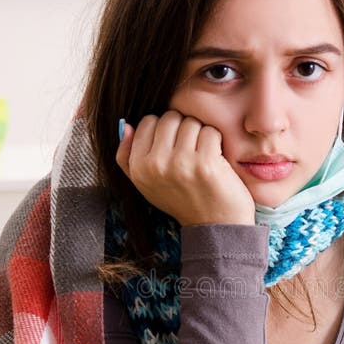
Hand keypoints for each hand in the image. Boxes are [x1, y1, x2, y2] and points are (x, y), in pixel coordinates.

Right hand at [116, 110, 255, 225]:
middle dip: (182, 128)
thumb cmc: (182, 201)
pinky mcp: (206, 163)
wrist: (215, 225)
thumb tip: (127, 125)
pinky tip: (215, 160)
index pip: (147, 122)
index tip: (173, 147)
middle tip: (190, 150)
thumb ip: (128, 157)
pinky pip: (210, 132)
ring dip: (200, 134)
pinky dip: (216, 142)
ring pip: (191, 122)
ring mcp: (181, 164)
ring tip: (201, 156)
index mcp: (138, 168)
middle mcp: (156, 165)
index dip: (164, 130)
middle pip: (169, 117)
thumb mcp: (146, 184)